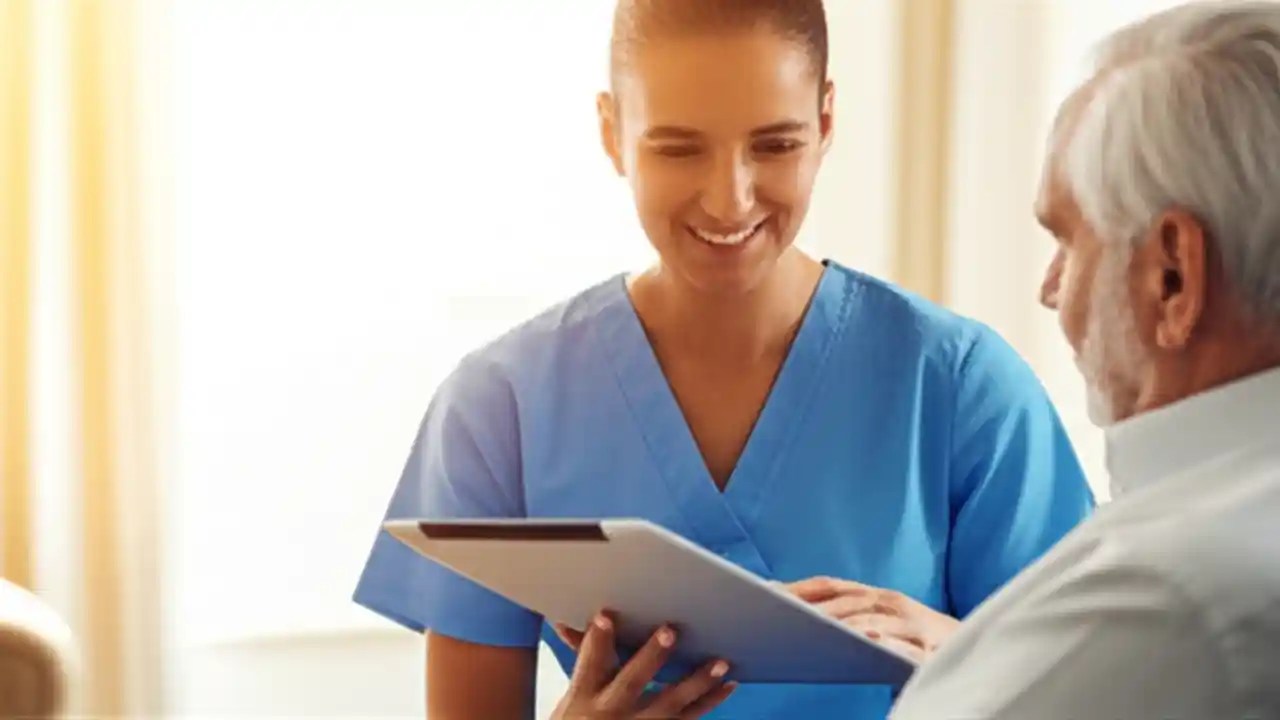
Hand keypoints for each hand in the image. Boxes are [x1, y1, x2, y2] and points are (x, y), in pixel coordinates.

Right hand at [550, 613, 736, 718]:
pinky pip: (689, 717)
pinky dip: (711, 700)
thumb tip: (566, 621)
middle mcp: (612, 711)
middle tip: (669, 631)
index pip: (589, 664)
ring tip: (720, 662)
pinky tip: (729, 684)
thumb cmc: (582, 717)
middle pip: (632, 682)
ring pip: (670, 703)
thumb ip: (584, 656)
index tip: (605, 616)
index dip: (596, 641)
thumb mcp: (574, 693)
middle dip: (651, 657)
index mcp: (584, 695)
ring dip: (697, 682)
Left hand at [783, 577, 958, 662]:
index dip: (799, 587)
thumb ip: (849, 622)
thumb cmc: (915, 642)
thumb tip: (801, 624)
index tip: (766, 590)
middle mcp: (890, 602)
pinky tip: (869, 641)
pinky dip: (886, 641)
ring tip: (811, 626)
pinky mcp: (931, 648)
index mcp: (873, 596)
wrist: (974, 650)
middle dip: (810, 604)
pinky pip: (905, 645)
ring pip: (870, 619)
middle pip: (843, 600)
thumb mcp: (879, 627)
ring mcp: (911, 622)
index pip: (830, 586)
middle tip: (779, 611)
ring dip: (841, 621)